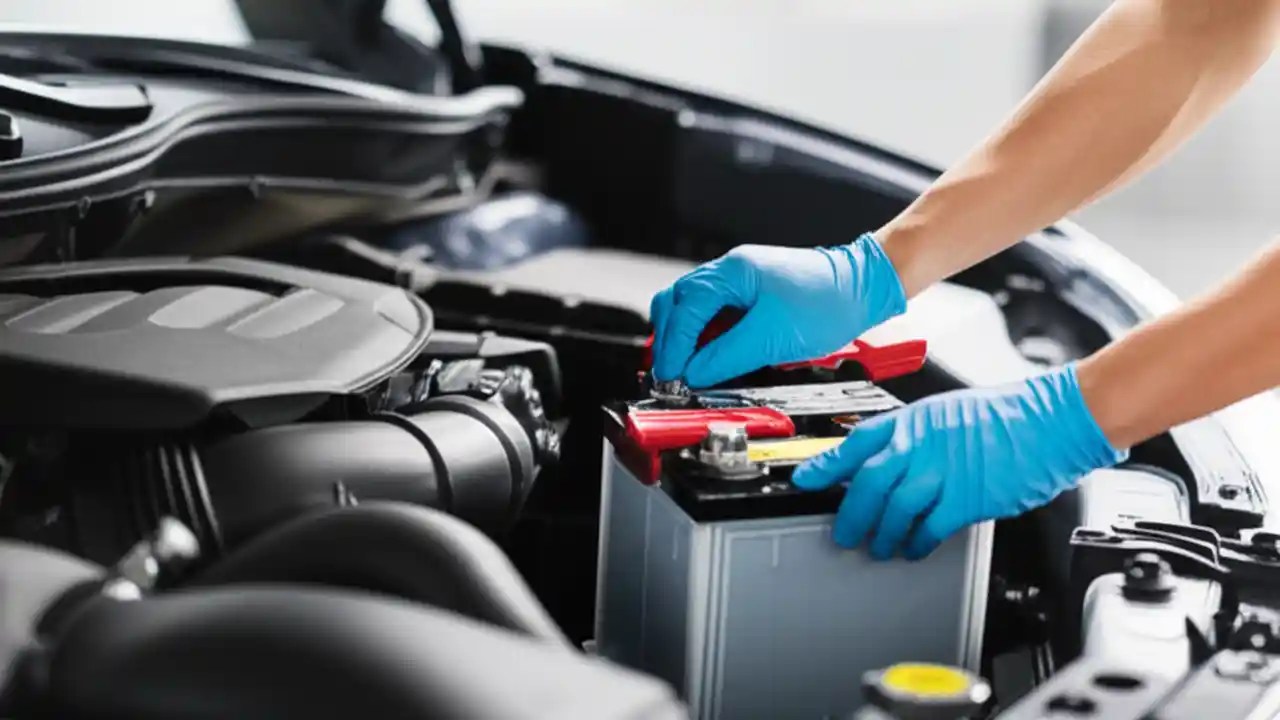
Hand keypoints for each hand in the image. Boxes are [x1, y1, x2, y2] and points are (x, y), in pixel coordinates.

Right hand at [649, 233, 905, 387]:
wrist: (865, 288)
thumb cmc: (828, 303)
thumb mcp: (771, 339)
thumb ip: (726, 357)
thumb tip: (693, 374)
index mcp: (731, 273)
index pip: (683, 311)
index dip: (672, 349)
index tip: (670, 377)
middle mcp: (729, 272)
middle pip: (676, 304)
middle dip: (668, 340)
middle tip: (669, 375)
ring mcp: (738, 282)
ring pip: (692, 309)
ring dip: (684, 340)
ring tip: (686, 370)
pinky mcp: (750, 295)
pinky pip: (714, 315)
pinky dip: (704, 337)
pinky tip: (708, 357)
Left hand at [791, 364, 1127, 559]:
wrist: (1052, 419)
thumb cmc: (1007, 415)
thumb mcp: (948, 413)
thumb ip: (916, 437)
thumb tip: (889, 461)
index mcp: (914, 420)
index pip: (858, 442)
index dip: (827, 464)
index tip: (806, 479)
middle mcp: (922, 444)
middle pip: (868, 483)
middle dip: (850, 513)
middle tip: (843, 533)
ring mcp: (944, 471)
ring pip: (894, 509)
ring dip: (882, 535)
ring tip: (880, 547)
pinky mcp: (968, 497)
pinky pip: (930, 527)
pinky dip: (917, 542)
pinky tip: (914, 548)